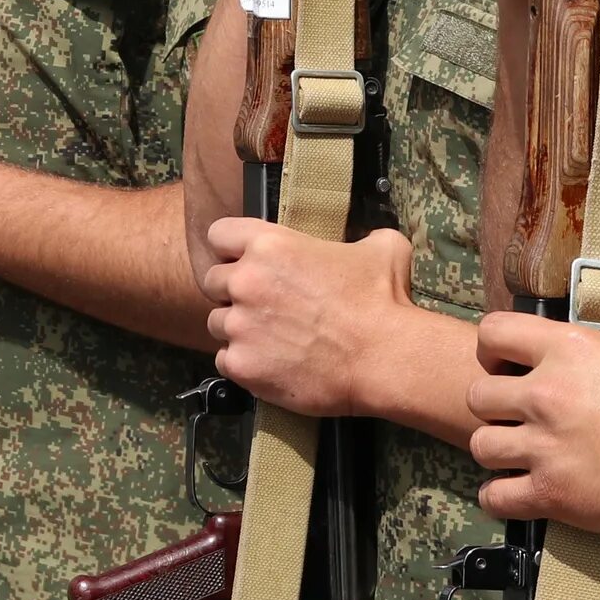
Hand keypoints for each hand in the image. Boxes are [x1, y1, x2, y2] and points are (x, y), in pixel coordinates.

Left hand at [201, 220, 421, 417]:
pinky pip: (225, 360)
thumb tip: (369, 239)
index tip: (244, 263)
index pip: (218, 236)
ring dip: (239, 330)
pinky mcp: (241, 364)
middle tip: (265, 308)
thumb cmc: (383, 302)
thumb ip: (363, 235)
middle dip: (234, 293)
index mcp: (269, 245)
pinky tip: (271, 363)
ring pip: (218, 323)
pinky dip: (243, 363)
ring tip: (272, 340)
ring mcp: (240, 324)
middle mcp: (246, 281)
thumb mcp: (381, 248)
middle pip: (213, 282)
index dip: (231, 250)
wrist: (385, 358)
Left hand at [467, 311, 599, 537]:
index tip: (504, 366)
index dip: (493, 350)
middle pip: (477, 396)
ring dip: (498, 453)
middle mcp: (548, 393)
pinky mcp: (553, 492)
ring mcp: (546, 445)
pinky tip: (517, 494)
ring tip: (519, 457)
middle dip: (494, 408)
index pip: (492, 333)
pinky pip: (496, 497)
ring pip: (481, 446)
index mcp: (570, 350)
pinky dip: (501, 498)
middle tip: (516, 418)